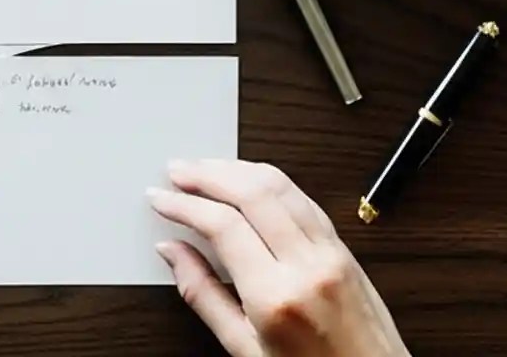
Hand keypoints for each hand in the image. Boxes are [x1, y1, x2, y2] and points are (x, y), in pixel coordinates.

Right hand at [149, 160, 407, 356]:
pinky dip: (271, 182)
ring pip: (282, 186)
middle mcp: (308, 267)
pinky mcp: (346, 250)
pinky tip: (251, 181)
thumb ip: (204, 296)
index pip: (222, 226)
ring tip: (207, 168)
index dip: (184, 204)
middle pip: (252, 192)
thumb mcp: (244, 350)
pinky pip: (305, 200)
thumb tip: (173, 253)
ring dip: (238, 168)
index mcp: (276, 297)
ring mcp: (332, 254)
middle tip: (178, 172)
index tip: (161, 198)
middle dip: (208, 174)